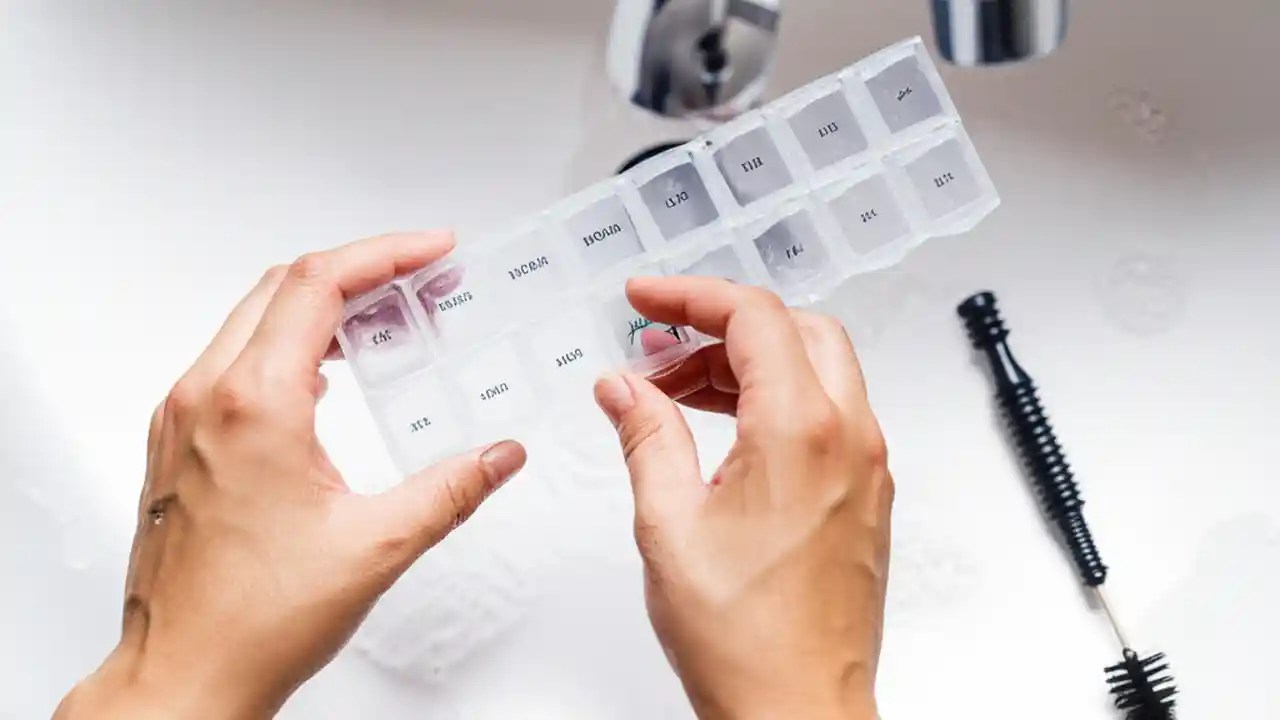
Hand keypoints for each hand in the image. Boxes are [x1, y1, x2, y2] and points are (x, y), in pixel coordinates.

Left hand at [55, 233, 526, 719]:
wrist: (183, 676)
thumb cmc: (251, 620)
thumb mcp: (377, 547)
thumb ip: (451, 490)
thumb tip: (500, 456)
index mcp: (254, 405)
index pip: (318, 283)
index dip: (384, 253)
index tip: (430, 251)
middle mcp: (206, 398)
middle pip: (281, 285)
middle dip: (357, 268)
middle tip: (417, 275)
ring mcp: (182, 419)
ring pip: (251, 320)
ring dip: (318, 304)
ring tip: (382, 316)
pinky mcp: (177, 443)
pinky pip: (231, 361)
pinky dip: (284, 344)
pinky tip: (325, 374)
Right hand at [594, 277, 892, 719]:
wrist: (798, 711)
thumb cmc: (746, 639)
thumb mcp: (667, 523)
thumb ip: (645, 437)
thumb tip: (624, 387)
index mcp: (801, 430)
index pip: (753, 315)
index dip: (689, 295)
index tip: (644, 300)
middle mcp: (848, 438)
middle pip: (794, 328)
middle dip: (721, 322)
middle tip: (660, 343)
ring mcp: (866, 466)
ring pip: (816, 367)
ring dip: (748, 362)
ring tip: (678, 390)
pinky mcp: (865, 494)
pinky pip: (828, 413)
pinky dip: (777, 399)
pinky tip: (722, 430)